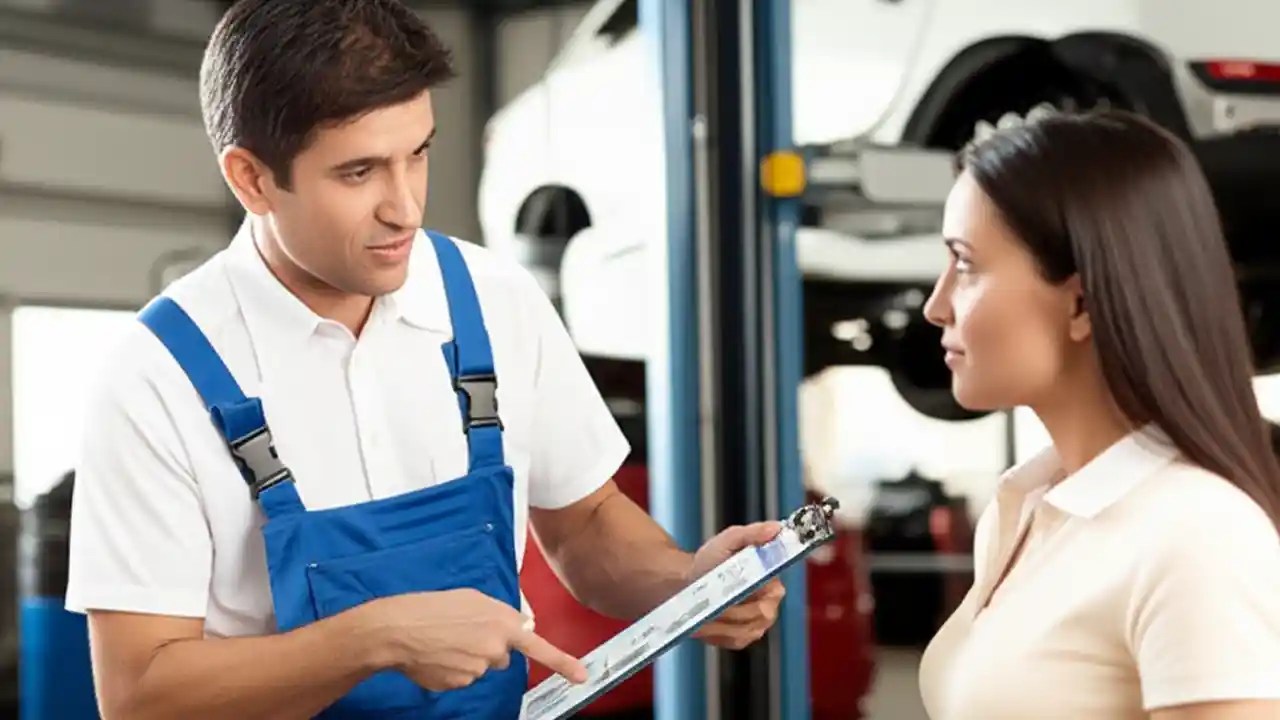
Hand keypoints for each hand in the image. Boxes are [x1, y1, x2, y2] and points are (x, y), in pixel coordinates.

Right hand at [361, 589, 587, 690]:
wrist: (398, 629)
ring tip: (444, 639)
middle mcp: (495, 649)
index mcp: (502, 623)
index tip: (582, 676)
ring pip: (482, 667)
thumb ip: (500, 612)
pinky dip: (452, 669)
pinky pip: (463, 678)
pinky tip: (436, 654)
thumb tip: (517, 626)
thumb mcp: (473, 597)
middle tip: (461, 630)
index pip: (539, 646)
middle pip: (503, 655)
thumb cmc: (432, 606)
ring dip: (469, 656)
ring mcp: (477, 670)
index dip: (563, 662)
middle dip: (489, 646)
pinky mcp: (459, 684)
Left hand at [686, 522, 786, 649]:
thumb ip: (753, 533)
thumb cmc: (710, 561)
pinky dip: (716, 632)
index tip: (730, 586)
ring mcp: (756, 627)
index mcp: (773, 584)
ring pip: (742, 628)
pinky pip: (731, 639)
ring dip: (721, 620)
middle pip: (756, 614)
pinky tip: (702, 621)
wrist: (689, 583)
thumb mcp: (730, 540)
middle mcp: (769, 608)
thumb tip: (776, 528)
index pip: (770, 593)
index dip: (751, 590)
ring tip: (703, 609)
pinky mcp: (740, 639)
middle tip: (712, 599)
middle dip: (733, 607)